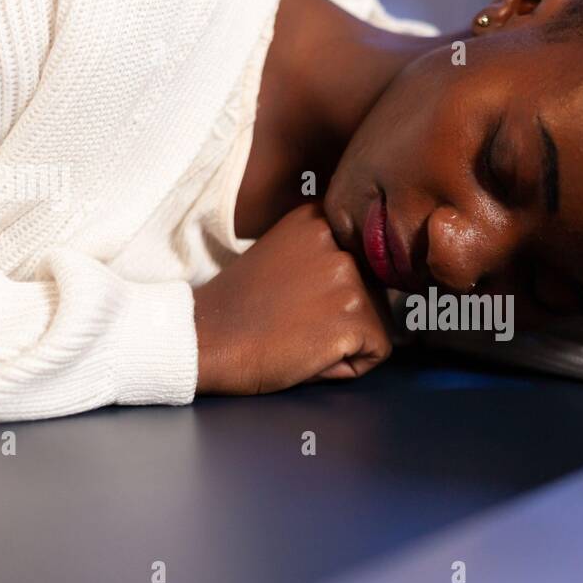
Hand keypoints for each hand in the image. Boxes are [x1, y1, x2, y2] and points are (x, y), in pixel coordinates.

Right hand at [193, 203, 391, 393]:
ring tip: (299, 336)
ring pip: (376, 321)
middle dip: (344, 316)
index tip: (296, 298)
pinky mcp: (354, 318)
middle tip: (294, 321)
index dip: (334, 292)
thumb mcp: (284, 255)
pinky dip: (348, 364)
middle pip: (374, 292)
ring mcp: (349, 278)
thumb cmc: (240, 308)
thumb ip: (324, 255)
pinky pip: (376, 351)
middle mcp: (339, 241)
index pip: (361, 262)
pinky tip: (308, 354)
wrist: (206, 340)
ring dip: (346, 339)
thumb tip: (377, 274)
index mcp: (319, 218)